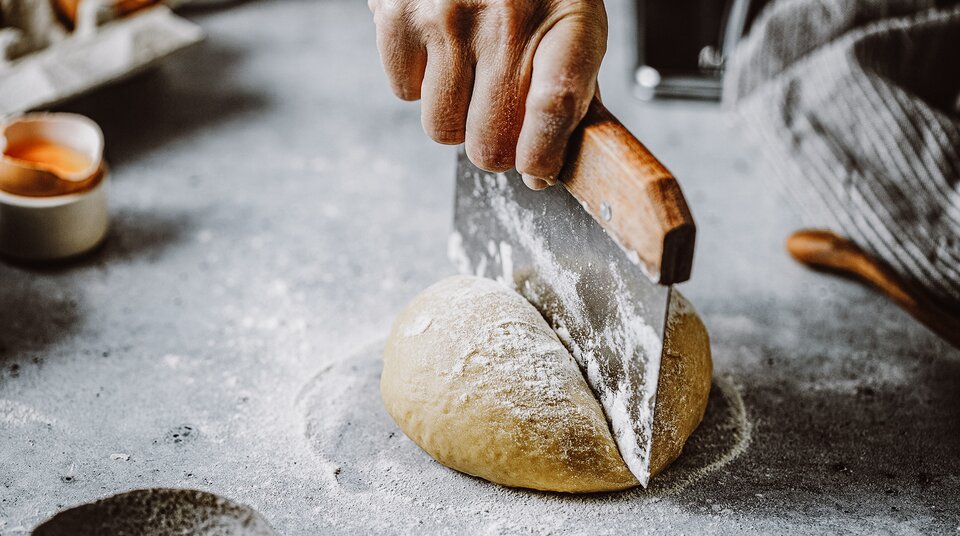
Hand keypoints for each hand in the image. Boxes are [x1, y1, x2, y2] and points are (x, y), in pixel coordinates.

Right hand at [369, 0, 606, 188]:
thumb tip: (542, 167)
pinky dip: (418, 82)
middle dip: (493, 145)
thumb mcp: (572, 20)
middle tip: (497, 117)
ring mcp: (448, 17)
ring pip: (442, 128)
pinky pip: (403, 92)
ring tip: (467, 70)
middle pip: (489, 142)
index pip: (554, 106)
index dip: (542, 155)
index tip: (537, 171)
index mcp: (566, 20)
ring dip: (454, 115)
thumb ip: (568, 89)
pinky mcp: (400, 13)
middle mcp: (506, 19)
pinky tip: (438, 48)